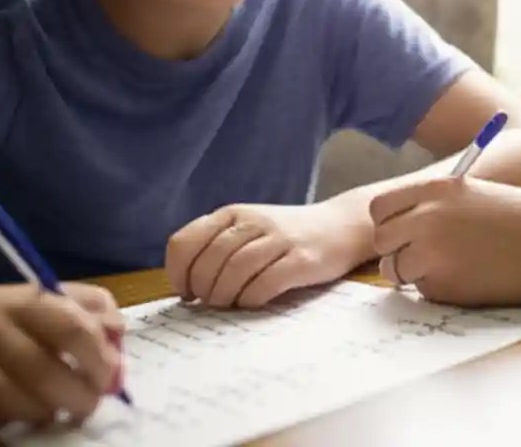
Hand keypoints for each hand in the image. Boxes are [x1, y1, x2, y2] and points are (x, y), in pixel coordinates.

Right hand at [0, 282, 123, 430]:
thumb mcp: (44, 300)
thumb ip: (90, 314)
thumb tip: (121, 347)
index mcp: (29, 303)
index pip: (74, 329)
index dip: (99, 360)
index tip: (110, 380)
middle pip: (43, 370)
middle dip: (75, 398)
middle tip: (86, 409)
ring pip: (8, 398)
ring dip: (40, 413)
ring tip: (52, 414)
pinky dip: (1, 422)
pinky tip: (13, 418)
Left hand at [166, 201, 360, 308]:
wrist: (342, 226)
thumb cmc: (287, 236)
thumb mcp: (249, 228)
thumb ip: (218, 246)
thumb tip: (186, 287)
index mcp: (233, 213)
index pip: (184, 242)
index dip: (178, 273)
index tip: (185, 293)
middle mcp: (253, 221)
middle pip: (208, 260)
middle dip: (202, 290)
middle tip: (209, 304)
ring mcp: (279, 239)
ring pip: (234, 271)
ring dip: (224, 297)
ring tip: (228, 306)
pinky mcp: (302, 259)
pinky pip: (265, 283)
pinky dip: (251, 300)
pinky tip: (252, 303)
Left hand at [370, 177, 520, 305]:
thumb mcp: (475, 196)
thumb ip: (435, 207)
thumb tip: (398, 230)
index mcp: (436, 189)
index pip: (380, 208)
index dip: (389, 223)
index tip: (402, 232)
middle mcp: (427, 218)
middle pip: (381, 240)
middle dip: (395, 251)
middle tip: (421, 257)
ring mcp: (433, 254)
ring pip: (395, 270)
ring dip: (415, 273)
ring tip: (454, 267)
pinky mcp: (446, 286)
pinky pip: (424, 291)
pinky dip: (441, 290)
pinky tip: (474, 280)